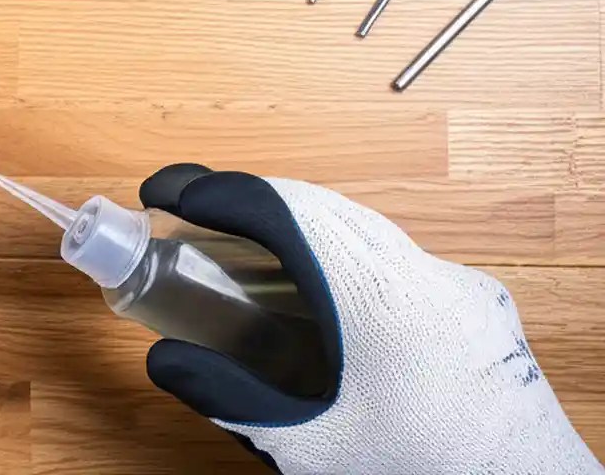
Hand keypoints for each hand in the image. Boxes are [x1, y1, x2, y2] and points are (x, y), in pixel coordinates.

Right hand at [139, 164, 601, 474]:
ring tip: (237, 252)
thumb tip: (165, 359)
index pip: (284, 210)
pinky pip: (394, 257)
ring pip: (359, 227)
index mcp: (384, 305)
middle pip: (319, 206)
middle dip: (245, 202)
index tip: (168, 190)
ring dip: (291, 225)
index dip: (217, 191)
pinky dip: (337, 256)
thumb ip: (232, 399)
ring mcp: (460, 289)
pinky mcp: (475, 309)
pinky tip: (311, 296)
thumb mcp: (312, 451)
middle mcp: (428, 279)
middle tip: (186, 216)